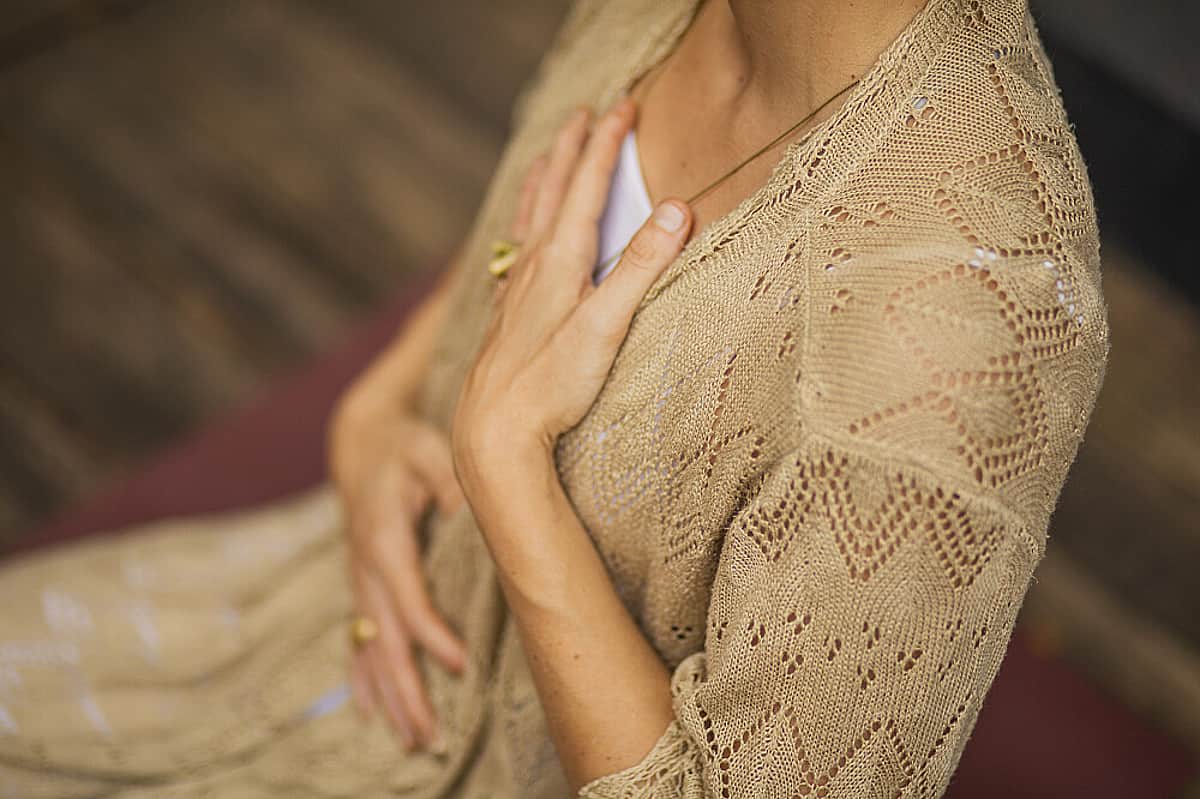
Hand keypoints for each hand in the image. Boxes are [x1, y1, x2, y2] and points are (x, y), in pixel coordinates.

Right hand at [329, 393, 468, 749]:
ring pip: (369, 647)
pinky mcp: (360, 585)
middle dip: (406, 688)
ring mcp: (358, 579)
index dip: (431, 633)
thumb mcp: (430, 448)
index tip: (462, 664)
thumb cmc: (404, 445)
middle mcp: (364, 566)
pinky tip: (374, 714)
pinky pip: (358, 639)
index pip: (406, 596)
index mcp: (383, 536)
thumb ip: (450, 478)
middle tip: (430, 735)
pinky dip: (365, 678)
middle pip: (384, 638)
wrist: (362, 441)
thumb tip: (472, 511)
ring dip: (389, 695)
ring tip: (412, 740)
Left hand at [450, 98, 692, 499]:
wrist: (494, 434)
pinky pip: (514, 252)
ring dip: (542, 179)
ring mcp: (515, 291)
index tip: (623, 106)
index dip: (606, 144)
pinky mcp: (507, 317)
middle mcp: (532, 267)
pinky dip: (522, 225)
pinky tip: (519, 241)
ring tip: (546, 154)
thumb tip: (676, 210)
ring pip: (527, 217)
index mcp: (559, 261)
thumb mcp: (605, 326)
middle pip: (552, 191)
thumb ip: (641, 268)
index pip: (586, 187)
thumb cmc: (551, 386)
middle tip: (586, 112)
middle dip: (572, 148)